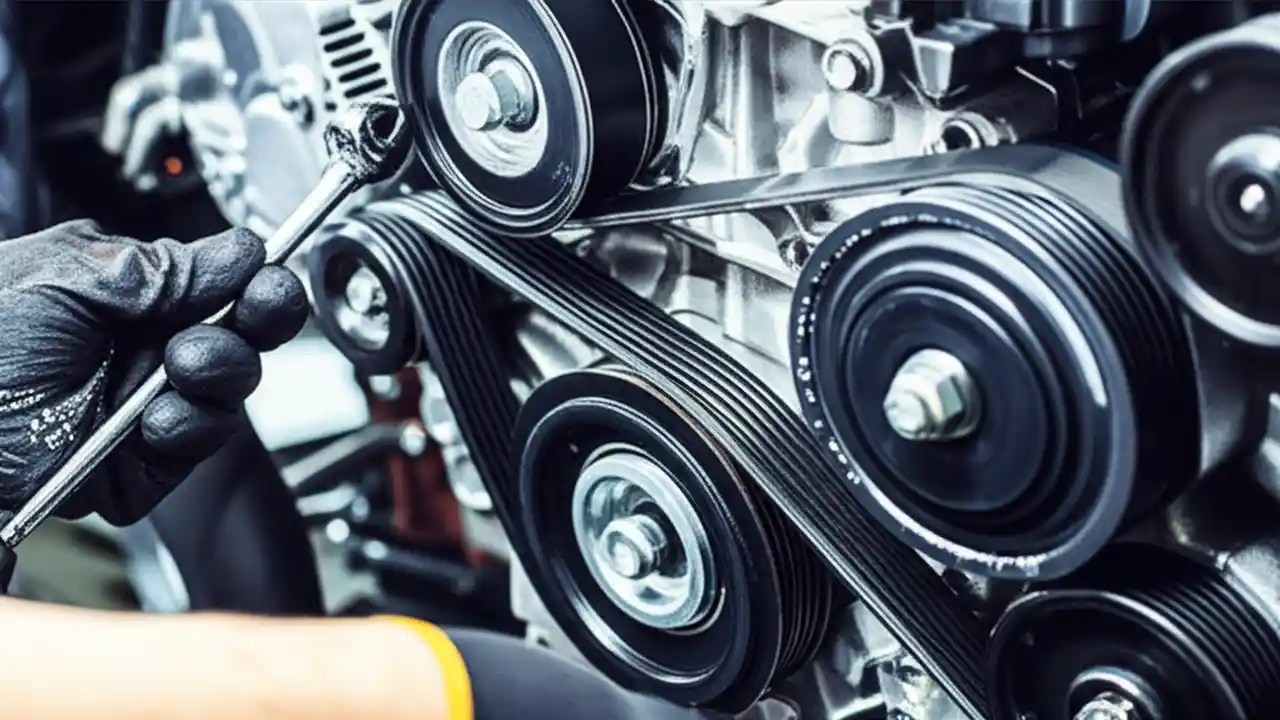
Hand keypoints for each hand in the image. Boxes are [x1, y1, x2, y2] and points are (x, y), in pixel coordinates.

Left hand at [0, 220, 308, 524]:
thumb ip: (160, 267)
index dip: (254, 281)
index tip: (269, 279)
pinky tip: (155, 422)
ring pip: (230, 392)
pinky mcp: (141, 465)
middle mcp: (140, 348)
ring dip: (218, 374)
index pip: (217, 282)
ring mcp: (143, 407)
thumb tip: (238, 251)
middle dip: (253, 323)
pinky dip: (186, 432)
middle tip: (252, 314)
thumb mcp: (65, 277)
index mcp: (124, 293)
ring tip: (181, 367)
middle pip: (241, 335)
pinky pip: (198, 448)